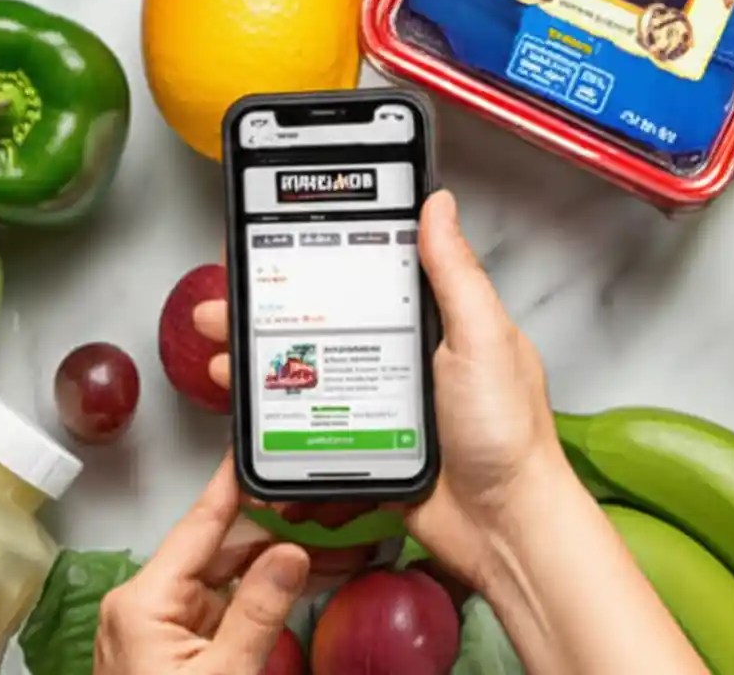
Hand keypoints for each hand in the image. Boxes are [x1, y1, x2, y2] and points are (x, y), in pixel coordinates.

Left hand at [95, 454, 309, 674]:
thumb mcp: (226, 673)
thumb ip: (259, 612)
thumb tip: (289, 556)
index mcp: (142, 604)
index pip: (197, 526)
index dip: (230, 486)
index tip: (248, 452)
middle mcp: (140, 609)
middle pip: (213, 552)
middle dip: (264, 533)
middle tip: (306, 508)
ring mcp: (153, 631)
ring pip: (217, 582)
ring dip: (261, 570)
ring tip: (309, 547)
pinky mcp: (168, 651)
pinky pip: (215, 611)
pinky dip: (249, 601)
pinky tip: (283, 592)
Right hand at [195, 189, 571, 590]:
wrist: (502, 527)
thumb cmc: (507, 436)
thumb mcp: (482, 338)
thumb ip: (455, 274)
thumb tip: (439, 206)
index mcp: (438, 323)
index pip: (370, 275)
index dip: (321, 261)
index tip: (276, 247)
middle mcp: (408, 358)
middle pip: (327, 324)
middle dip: (271, 312)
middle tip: (228, 304)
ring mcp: (386, 403)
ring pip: (314, 372)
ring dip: (265, 362)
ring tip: (226, 354)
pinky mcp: (370, 445)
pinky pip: (316, 423)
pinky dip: (280, 415)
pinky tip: (253, 409)